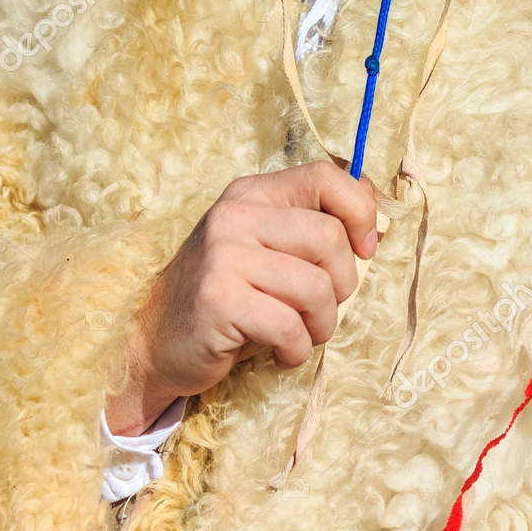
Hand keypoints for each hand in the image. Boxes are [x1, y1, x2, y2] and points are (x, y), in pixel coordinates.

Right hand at [104, 161, 376, 435]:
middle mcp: (236, 215)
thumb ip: (309, 226)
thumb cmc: (229, 296)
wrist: (154, 341)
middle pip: (330, 238)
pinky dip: (297, 350)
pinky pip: (289, 327)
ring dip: (321, 325)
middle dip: (342, 284)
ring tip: (300, 335)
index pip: (325, 176)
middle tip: (320, 309)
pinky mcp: (218, 300)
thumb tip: (377, 217)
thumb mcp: (266, 247)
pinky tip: (280, 354)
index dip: (360, 212)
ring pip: (317, 287)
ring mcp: (224, 255)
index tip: (364, 249)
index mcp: (253, 193)